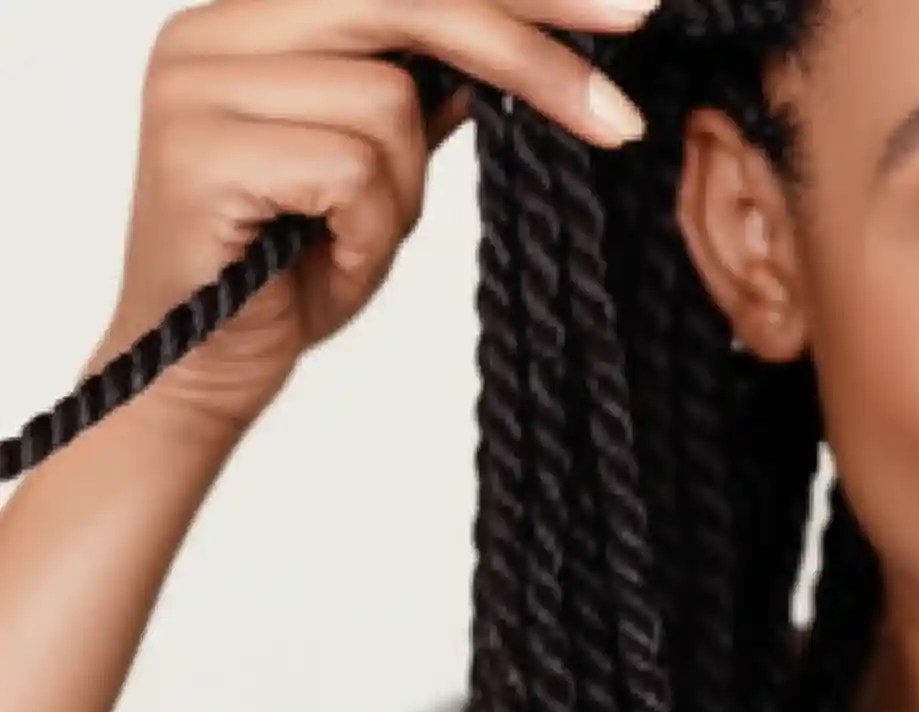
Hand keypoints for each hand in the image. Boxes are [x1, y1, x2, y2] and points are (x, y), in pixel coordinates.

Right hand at [93, 0, 653, 435]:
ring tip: (352, 237)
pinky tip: (322, 258)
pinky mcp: (195, 150)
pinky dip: (368, 229)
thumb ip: (427, 91)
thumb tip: (522, 39)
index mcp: (256, 17)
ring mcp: (194, 84)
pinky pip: (351, 167)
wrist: (201, 371)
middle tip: (618, 119)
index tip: (626, 14)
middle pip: (409, 1)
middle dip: (531, 60)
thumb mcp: (383, 164)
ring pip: (386, 101)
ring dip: (402, 191)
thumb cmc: (293, 267)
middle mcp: (213, 30)